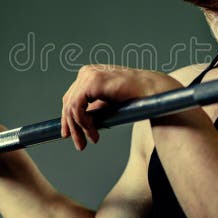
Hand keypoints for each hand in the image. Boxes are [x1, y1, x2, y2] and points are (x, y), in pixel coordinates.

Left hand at [61, 65, 181, 150]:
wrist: (150, 91)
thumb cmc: (132, 97)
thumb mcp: (105, 105)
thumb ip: (91, 112)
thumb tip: (74, 126)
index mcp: (88, 75)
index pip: (70, 98)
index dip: (67, 119)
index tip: (68, 136)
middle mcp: (86, 73)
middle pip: (68, 103)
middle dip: (72, 127)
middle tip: (80, 145)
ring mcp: (88, 76)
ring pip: (71, 107)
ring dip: (79, 128)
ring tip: (91, 140)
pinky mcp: (92, 82)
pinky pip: (78, 107)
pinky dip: (83, 122)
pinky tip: (93, 132)